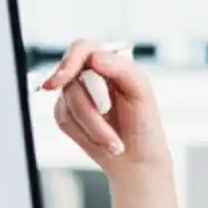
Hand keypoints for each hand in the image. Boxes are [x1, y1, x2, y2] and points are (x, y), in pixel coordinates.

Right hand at [45, 39, 168, 174]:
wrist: (137, 158)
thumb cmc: (144, 122)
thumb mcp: (141, 92)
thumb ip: (122, 68)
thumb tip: (94, 57)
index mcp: (110, 63)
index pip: (82, 49)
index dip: (70, 60)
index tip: (64, 78)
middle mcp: (89, 75)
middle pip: (69, 77)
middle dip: (86, 107)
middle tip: (101, 119)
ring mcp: (75, 94)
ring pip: (68, 101)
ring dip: (93, 125)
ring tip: (114, 141)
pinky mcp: (66, 113)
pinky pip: (63, 118)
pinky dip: (85, 132)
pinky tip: (102, 140)